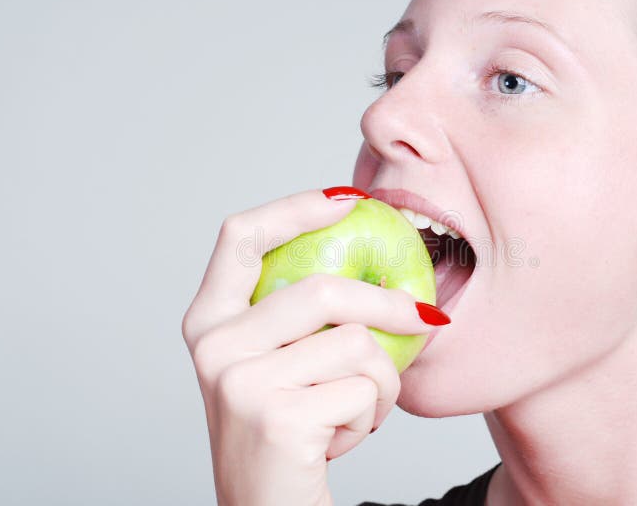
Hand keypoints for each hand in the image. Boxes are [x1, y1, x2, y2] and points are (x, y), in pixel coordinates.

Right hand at [182, 189, 440, 505]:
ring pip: (356, 344)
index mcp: (208, 321)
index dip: (296, 207)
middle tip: (427, 317)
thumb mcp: (275, 364)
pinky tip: (344, 436)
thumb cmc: (285, 433)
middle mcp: (214, 346)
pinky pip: (364, 390)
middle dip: (390, 304)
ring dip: (381, 382)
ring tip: (360, 408)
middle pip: (323, 289)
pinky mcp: (278, 418)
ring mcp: (240, 382)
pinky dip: (373, 414)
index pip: (241, 236)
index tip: (349, 201)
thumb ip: (297, 315)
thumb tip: (373, 261)